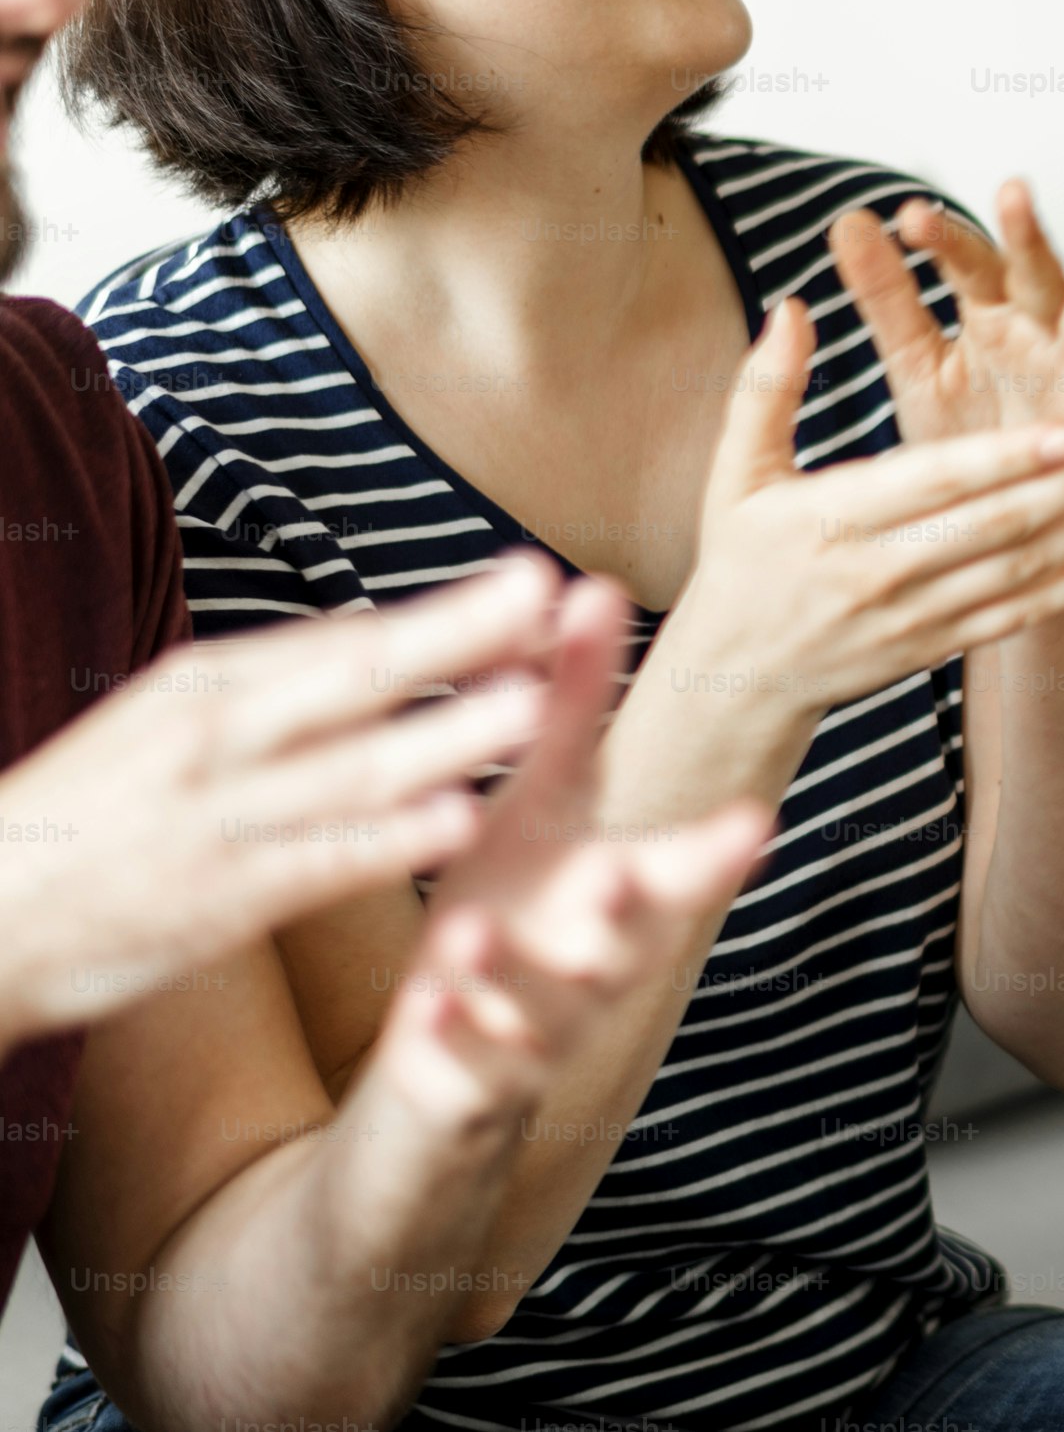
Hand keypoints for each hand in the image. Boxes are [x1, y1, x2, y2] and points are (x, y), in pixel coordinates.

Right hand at [0, 555, 572, 1041]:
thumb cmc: (97, 814)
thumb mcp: (171, 722)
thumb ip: (277, 686)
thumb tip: (387, 634)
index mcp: (209, 682)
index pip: (347, 636)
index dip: (447, 610)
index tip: (536, 579)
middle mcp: (217, 736)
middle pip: (357, 677)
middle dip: (460, 634)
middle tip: (549, 597)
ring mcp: (219, 817)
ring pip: (353, 768)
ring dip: (448, 734)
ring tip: (534, 703)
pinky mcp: (218, 901)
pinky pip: (319, 865)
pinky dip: (389, 841)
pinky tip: (459, 822)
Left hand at [360, 576, 768, 1136]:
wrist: (449, 1074)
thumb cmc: (509, 916)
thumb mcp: (536, 806)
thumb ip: (570, 705)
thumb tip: (596, 581)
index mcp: (614, 895)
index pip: (679, 873)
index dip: (718, 854)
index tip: (755, 821)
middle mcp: (593, 967)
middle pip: (626, 946)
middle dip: (625, 912)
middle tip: (616, 873)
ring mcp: (535, 1034)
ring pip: (540, 1012)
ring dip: (512, 976)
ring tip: (470, 936)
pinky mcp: (468, 1089)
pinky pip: (465, 1071)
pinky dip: (451, 1041)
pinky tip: (427, 1010)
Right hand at [660, 298, 1063, 717]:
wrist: (736, 678)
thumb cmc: (741, 559)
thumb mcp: (734, 471)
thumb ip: (766, 387)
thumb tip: (794, 306)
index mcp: (836, 517)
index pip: (937, 481)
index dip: (1007, 459)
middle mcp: (882, 571)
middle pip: (997, 526)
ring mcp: (915, 616)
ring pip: (1020, 570)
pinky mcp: (936, 648)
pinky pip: (1016, 615)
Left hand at [828, 183, 1063, 444]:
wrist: (992, 526)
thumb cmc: (963, 440)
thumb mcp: (914, 365)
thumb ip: (887, 296)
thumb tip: (847, 220)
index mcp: (989, 317)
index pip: (968, 266)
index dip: (943, 243)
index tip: (907, 220)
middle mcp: (1037, 335)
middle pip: (1031, 275)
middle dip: (1022, 235)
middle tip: (1011, 191)